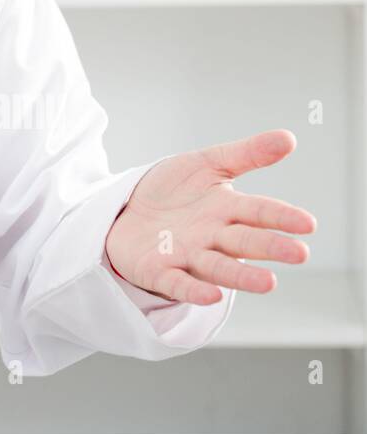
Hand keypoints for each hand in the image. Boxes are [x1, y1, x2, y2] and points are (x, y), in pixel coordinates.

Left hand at [105, 129, 314, 304]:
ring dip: (242, 275)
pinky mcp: (160, 271)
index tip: (308, 222)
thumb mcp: (206, 164)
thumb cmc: (173, 191)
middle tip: (300, 253)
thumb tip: (289, 137)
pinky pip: (177, 283)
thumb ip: (246, 154)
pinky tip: (211, 295)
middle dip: (271, 246)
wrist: (126, 210)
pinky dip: (193, 290)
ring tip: (269, 283)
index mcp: (226, 209)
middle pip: (244, 241)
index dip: (281, 216)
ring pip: (218, 268)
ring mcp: (187, 256)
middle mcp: (212, 236)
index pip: (259, 211)